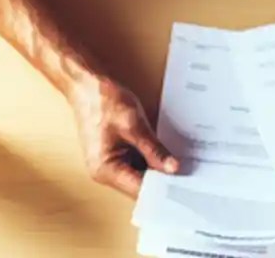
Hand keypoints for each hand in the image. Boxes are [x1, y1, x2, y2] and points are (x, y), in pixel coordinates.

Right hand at [67, 76, 179, 197]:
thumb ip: (154, 149)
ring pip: (139, 175)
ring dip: (156, 168)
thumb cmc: (103, 101)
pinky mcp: (114, 155)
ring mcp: (109, 164)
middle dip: (162, 178)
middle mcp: (105, 172)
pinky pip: (135, 163)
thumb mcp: (134, 125)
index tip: (186, 184)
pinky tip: (164, 153)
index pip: (140, 189)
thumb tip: (173, 168)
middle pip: (140, 185)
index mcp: (106, 170)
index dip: (164, 188)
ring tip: (179, 163)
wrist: (86, 85)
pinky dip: (149, 159)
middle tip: (188, 173)